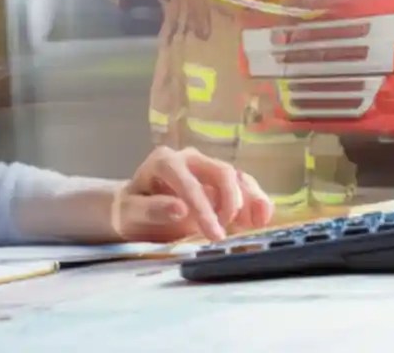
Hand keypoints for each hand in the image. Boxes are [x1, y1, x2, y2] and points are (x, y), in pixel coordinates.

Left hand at [112, 146, 273, 242]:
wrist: (135, 209)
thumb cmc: (131, 210)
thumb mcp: (131, 213)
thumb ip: (152, 210)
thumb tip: (180, 208)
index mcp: (165, 161)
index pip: (189, 183)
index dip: (203, 208)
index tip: (214, 234)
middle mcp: (190, 159)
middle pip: (221, 172)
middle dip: (230, 201)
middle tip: (224, 232)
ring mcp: (207, 169)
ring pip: (237, 177)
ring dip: (250, 199)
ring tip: (257, 222)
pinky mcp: (220, 183)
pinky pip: (244, 186)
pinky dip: (255, 201)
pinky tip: (262, 217)